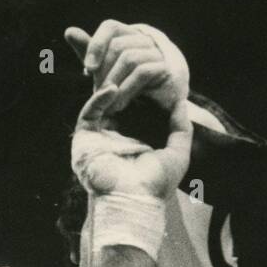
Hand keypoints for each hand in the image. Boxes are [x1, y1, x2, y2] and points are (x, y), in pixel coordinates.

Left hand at [64, 20, 188, 113]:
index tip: (88, 69)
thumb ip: (89, 51)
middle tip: (97, 94)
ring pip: (129, 58)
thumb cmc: (128, 82)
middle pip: (118, 46)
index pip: (110, 27)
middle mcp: (144, 39)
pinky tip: (119, 104)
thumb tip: (69, 31)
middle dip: (104, 72)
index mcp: (128, 35)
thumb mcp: (105, 67)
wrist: (161, 101)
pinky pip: (143, 72)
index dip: (97, 44)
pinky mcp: (166, 69)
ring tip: (107, 104)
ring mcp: (157, 53)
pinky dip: (127, 89)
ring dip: (113, 83)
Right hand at [71, 85, 191, 199]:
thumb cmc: (155, 184)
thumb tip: (182, 102)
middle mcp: (112, 136)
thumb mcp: (176, 153)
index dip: (140, 90)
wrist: (134, 202)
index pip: (133, 107)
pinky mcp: (84, 139)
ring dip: (111, 88)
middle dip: (122, 83)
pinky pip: (88, 112)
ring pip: (100, 104)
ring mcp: (97, 137)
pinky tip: (113, 88)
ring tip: (124, 75)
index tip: (150, 74)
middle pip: (115, 102)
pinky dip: (99, 99)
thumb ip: (180, 128)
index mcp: (132, 139)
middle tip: (132, 65)